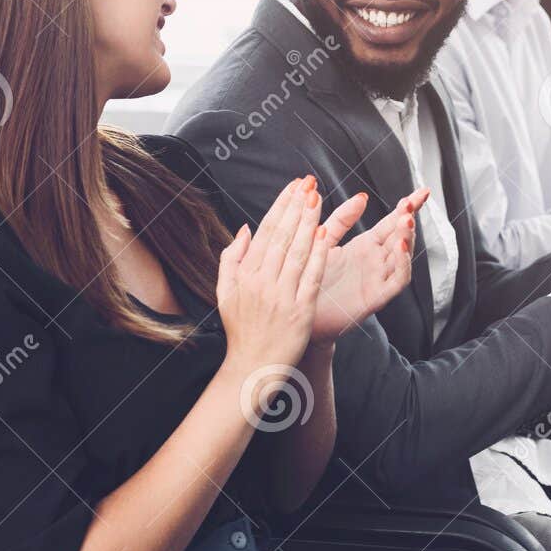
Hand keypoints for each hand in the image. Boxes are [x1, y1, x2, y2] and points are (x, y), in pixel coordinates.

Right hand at [217, 176, 327, 373]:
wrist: (252, 367)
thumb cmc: (240, 328)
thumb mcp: (225, 292)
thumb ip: (231, 258)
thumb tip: (246, 229)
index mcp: (245, 275)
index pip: (266, 231)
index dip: (281, 206)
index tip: (293, 186)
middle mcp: (262, 282)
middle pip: (282, 236)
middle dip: (297, 206)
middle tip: (309, 183)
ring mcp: (282, 296)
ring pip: (297, 251)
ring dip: (308, 222)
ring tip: (317, 198)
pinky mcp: (300, 311)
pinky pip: (311, 276)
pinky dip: (318, 254)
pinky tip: (325, 234)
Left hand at [310, 187, 421, 342]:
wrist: (299, 313)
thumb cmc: (310, 279)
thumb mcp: (324, 241)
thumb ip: (341, 219)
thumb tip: (360, 197)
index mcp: (365, 246)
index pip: (391, 222)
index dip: (407, 207)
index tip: (420, 192)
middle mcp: (376, 261)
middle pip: (401, 236)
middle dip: (409, 219)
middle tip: (413, 202)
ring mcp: (378, 278)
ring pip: (403, 257)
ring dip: (407, 239)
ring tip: (406, 221)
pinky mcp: (376, 296)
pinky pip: (397, 280)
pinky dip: (403, 265)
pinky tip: (400, 249)